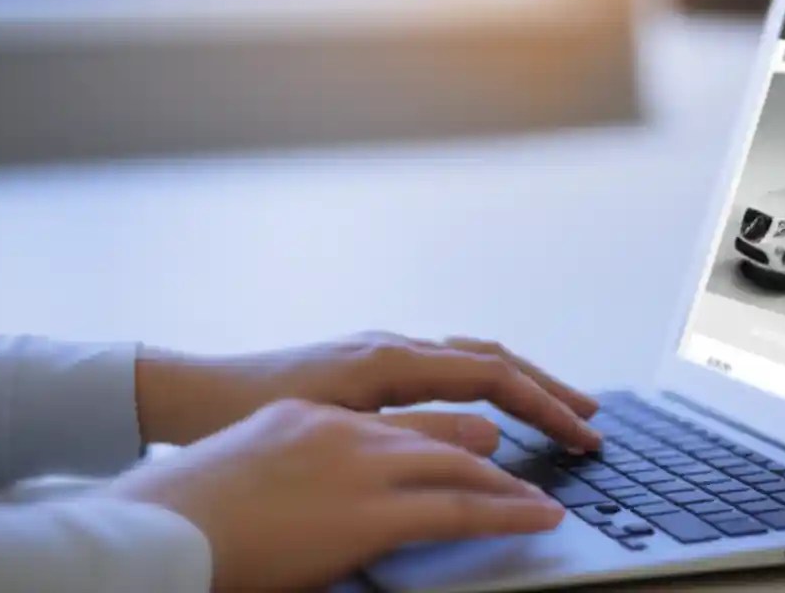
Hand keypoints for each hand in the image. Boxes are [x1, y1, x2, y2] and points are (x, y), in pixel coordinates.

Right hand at [107, 399, 564, 591]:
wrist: (156, 527)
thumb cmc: (192, 505)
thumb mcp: (259, 462)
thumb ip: (310, 459)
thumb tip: (329, 485)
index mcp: (322, 411)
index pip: (412, 402)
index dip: (458, 414)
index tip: (490, 428)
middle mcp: (350, 422)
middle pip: (450, 416)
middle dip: (513, 421)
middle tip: (561, 425)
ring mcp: (362, 461)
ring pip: (463, 460)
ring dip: (515, 474)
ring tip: (555, 485)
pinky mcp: (370, 510)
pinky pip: (458, 508)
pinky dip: (507, 511)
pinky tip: (540, 516)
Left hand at [136, 332, 599, 450]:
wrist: (192, 394)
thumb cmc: (254, 416)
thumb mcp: (338, 434)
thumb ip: (414, 435)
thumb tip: (487, 438)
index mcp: (392, 360)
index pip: (494, 375)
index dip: (546, 405)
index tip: (582, 435)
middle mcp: (392, 345)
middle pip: (492, 357)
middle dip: (547, 387)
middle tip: (592, 419)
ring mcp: (378, 349)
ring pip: (468, 356)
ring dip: (518, 380)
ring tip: (554, 406)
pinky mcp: (364, 363)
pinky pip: (442, 363)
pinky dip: (482, 380)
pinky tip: (484, 401)